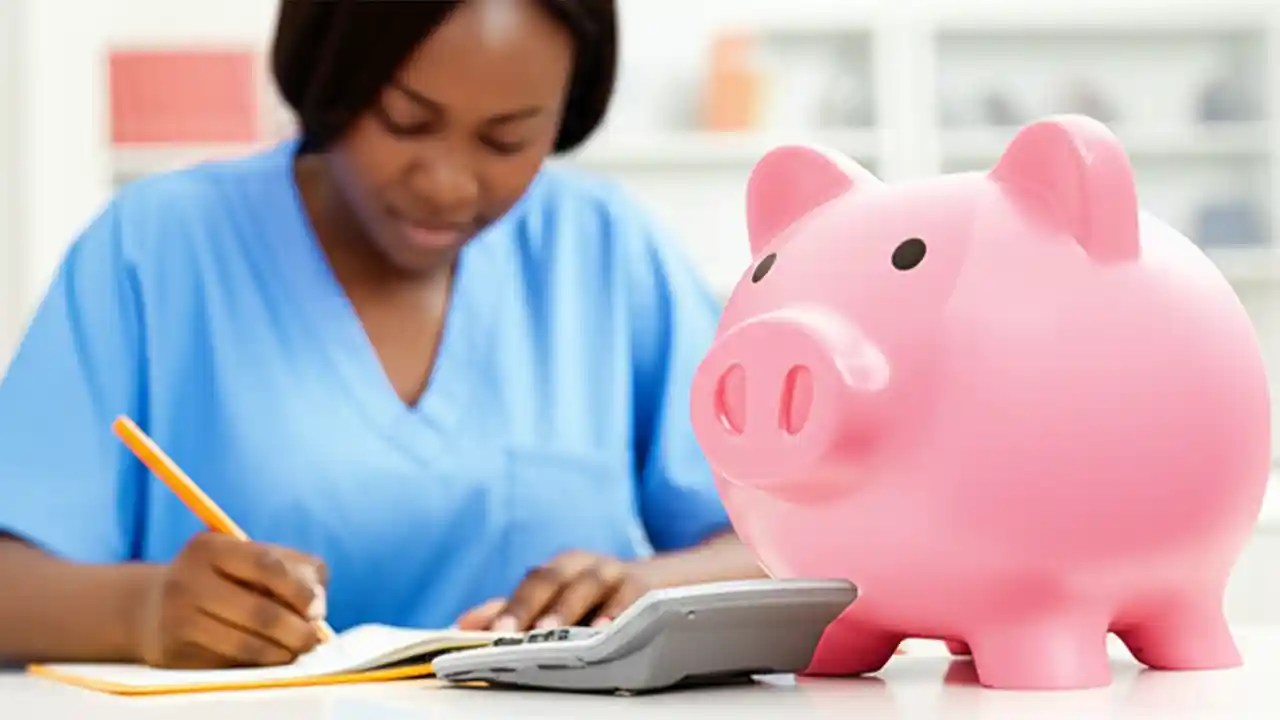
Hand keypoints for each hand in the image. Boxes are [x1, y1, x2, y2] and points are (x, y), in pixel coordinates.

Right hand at [135, 531, 328, 667]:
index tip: (317, 608)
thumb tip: (317, 606)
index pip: (265, 566)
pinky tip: (269, 658)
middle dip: (296, 630)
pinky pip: (228, 662)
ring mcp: (178, 618)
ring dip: (281, 652)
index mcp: (210, 548)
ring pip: (245, 644)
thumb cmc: (220, 577)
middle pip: (259, 612)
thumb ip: (294, 568)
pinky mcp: (175, 652)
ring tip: (296, 650)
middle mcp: (189, 580)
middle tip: (313, 639)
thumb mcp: (248, 556)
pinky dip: (257, 663)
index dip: (299, 589)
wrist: (153, 606)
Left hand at [455, 551, 653, 631]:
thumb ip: (519, 612)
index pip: (523, 587)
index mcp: (560, 571)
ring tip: (546, 633)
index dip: (497, 609)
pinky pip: (628, 595)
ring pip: (584, 583)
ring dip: (564, 608)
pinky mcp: (646, 584)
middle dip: (522, 606)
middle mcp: (583, 566)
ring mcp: (614, 572)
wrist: (676, 581)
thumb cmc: (610, 597)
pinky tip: (602, 629)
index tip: (469, 633)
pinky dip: (613, 610)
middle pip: (546, 579)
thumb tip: (465, 626)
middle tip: (503, 634)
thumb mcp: (567, 602)